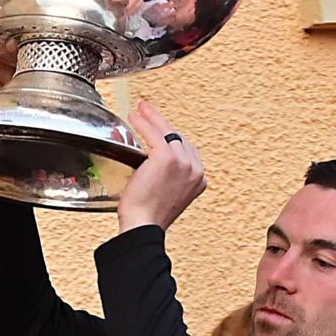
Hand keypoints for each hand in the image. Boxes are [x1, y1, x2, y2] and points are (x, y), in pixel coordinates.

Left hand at [117, 102, 207, 232]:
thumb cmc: (148, 216)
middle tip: (150, 114)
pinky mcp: (167, 157)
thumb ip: (171, 179)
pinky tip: (135, 115)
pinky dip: (144, 121)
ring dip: (153, 118)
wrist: (143, 225)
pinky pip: (154, 133)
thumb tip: (154, 165)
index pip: (188, 150)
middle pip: (180, 138)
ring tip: (141, 109)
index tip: (160, 130)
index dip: (173, 139)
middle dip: (163, 125)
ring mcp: (184, 163)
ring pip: (168, 132)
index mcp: (199, 180)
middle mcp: (196, 170)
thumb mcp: (168, 196)